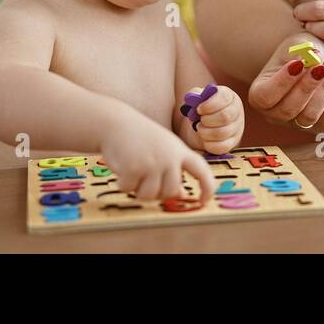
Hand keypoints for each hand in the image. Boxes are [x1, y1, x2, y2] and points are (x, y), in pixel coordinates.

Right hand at [99, 109, 215, 203]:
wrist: (116, 123)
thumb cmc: (140, 139)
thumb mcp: (163, 151)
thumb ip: (174, 170)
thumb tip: (181, 195)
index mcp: (180, 151)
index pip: (201, 171)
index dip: (207, 187)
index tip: (205, 200)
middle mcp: (170, 157)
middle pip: (171, 191)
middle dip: (156, 191)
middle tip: (144, 178)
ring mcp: (153, 162)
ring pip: (150, 195)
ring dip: (138, 189)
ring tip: (133, 171)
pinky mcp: (134, 168)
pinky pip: (129, 190)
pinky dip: (122, 183)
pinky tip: (122, 168)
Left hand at [186, 85, 243, 154]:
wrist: (207, 124)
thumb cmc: (203, 108)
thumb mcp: (199, 98)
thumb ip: (195, 96)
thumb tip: (191, 99)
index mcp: (229, 96)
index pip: (223, 97)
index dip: (209, 104)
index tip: (198, 109)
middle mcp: (236, 111)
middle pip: (225, 116)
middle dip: (207, 120)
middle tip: (198, 121)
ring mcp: (237, 128)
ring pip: (223, 133)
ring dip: (206, 133)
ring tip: (199, 129)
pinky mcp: (233, 142)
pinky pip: (222, 147)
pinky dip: (209, 144)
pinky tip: (204, 139)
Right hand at [247, 32, 323, 133]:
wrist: (316, 57)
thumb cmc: (300, 49)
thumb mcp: (296, 44)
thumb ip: (301, 50)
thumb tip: (312, 57)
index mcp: (259, 94)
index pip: (265, 96)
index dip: (282, 82)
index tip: (298, 63)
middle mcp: (274, 114)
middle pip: (289, 109)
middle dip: (307, 86)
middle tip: (322, 65)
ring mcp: (296, 124)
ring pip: (311, 115)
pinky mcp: (319, 125)